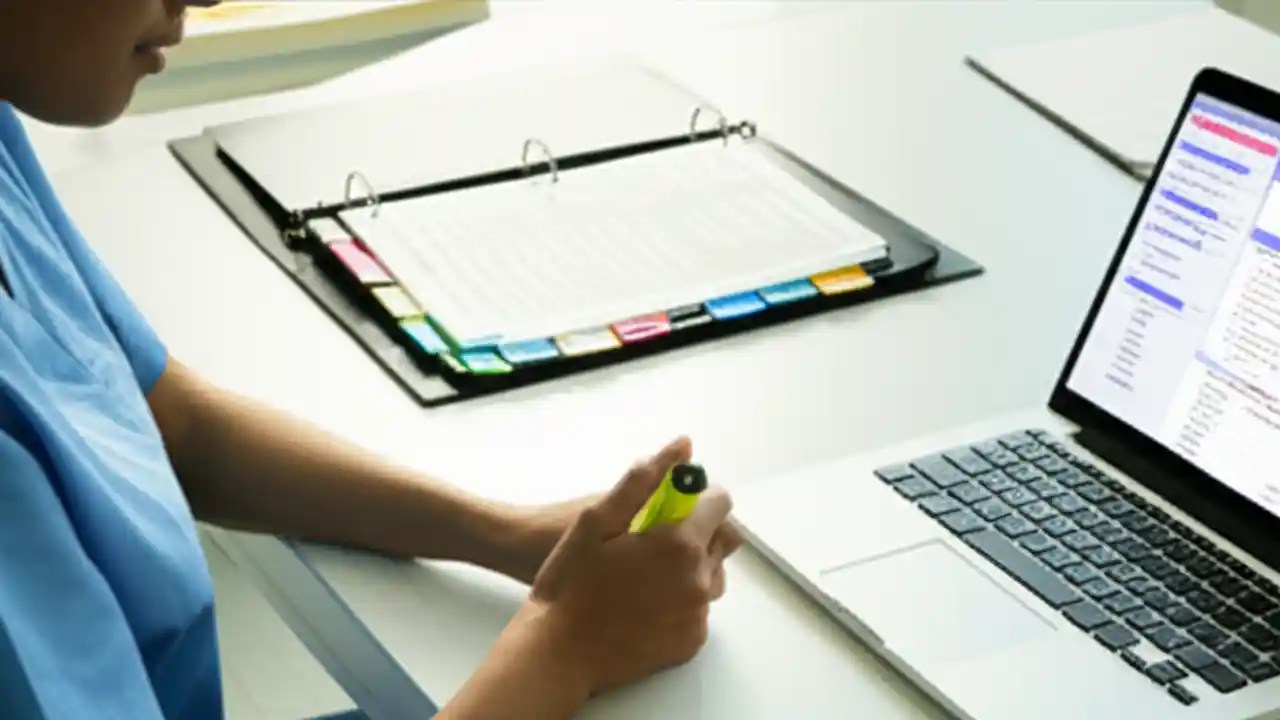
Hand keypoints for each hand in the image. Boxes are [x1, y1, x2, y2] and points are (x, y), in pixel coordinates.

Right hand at [519, 437, 737, 696]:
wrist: (557, 653)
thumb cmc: (569, 583)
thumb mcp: (594, 521)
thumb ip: (642, 480)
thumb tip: (682, 446)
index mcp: (679, 544)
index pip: (720, 503)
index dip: (697, 497)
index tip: (672, 503)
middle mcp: (699, 579)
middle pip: (720, 540)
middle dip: (695, 531)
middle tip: (653, 539)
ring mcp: (697, 614)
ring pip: (710, 575)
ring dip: (690, 566)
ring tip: (646, 572)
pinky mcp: (691, 642)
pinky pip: (698, 609)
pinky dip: (680, 599)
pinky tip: (644, 602)